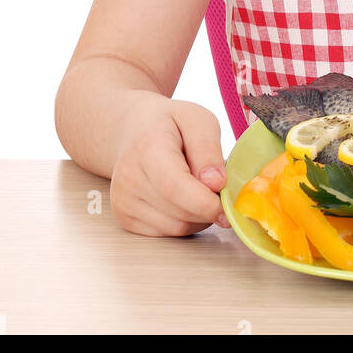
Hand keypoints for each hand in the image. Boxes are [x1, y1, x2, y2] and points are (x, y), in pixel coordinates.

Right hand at [110, 92, 231, 235]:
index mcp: (147, 148)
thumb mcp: (197, 119)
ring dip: (199, 216)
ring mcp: (123, 201)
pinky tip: (182, 198)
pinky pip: (167, 233)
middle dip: (208, 207)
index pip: (175, 187)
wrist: (132, 131)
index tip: (228, 206)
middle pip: (180, 212)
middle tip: (217, 185)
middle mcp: (129, 178)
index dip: (205, 203)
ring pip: (177, 227)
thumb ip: (208, 149)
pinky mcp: (125, 218)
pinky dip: (185, 221)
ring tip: (198, 187)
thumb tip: (216, 184)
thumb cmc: (168, 123)